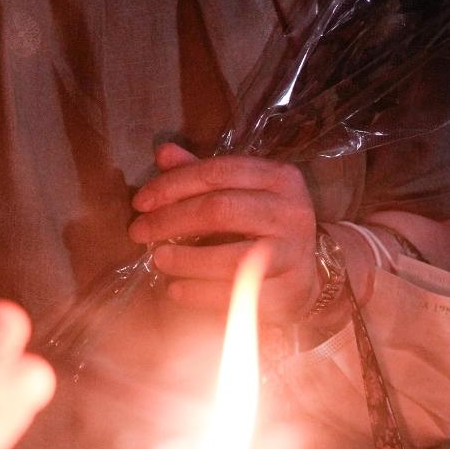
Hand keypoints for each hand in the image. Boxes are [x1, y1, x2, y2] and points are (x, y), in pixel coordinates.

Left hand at [127, 142, 320, 324]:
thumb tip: (163, 153)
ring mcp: (294, 255)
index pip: (217, 172)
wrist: (311, 273)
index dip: (172, 185)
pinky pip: (236, 295)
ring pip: (229, 257)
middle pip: (219, 210)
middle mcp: (291, 212)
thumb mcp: (239, 192)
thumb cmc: (265, 225)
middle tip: (138, 232)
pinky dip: (199, 293)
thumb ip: (201, 173)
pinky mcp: (289, 292)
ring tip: (158, 259)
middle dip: (170, 220)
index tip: (140, 202)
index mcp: (279, 178)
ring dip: (185, 259)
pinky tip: (175, 289)